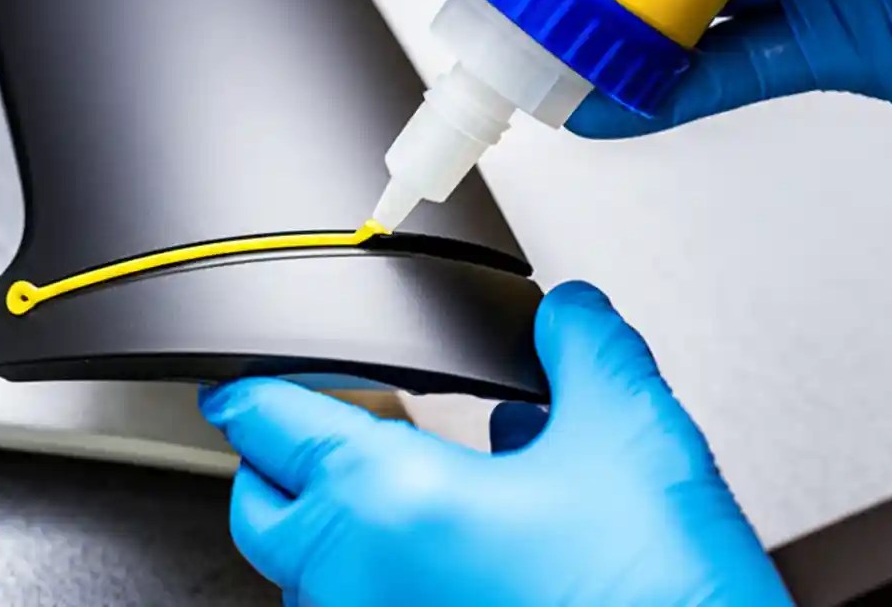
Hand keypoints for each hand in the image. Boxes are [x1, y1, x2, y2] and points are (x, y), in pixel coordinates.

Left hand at [200, 282, 791, 605]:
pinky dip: (385, 567)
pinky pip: (363, 605)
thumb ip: (585, 346)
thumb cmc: (654, 599)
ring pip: (309, 571)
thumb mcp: (631, 434)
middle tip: (313, 431)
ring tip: (400, 481)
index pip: (268, 424)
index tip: (238, 385)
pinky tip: (457, 542)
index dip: (248, 389)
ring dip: (338, 520)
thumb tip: (566, 314)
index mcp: (383, 504)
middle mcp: (355, 583)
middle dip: (277, 462)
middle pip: (260, 509)